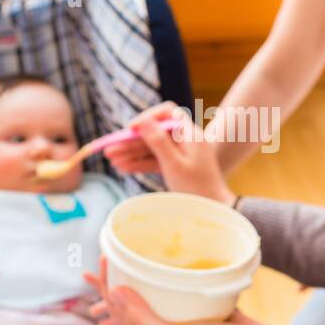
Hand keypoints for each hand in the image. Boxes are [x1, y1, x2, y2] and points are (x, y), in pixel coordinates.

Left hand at [85, 256, 299, 324]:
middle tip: (111, 255)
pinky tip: (181, 259)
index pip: (119, 306)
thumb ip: (143, 318)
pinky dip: (178, 275)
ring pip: (160, 292)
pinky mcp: (208, 306)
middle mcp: (167, 322)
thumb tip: (113, 291)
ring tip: (141, 256)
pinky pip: (187, 287)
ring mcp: (188, 314)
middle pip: (135, 297)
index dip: (105, 286)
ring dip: (147, 275)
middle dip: (119, 279)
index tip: (100, 262)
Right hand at [112, 101, 234, 203]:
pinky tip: (123, 167)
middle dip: (132, 141)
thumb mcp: (174, 164)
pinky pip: (155, 161)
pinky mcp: (175, 166)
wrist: (214, 210)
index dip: (148, 117)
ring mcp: (179, 154)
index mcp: (189, 134)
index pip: (167, 113)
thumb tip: (143, 121)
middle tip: (110, 149)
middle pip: (154, 133)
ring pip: (151, 149)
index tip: (132, 128)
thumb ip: (158, 142)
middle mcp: (184, 140)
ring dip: (131, 153)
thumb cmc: (197, 188)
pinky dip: (140, 164)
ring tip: (111, 160)